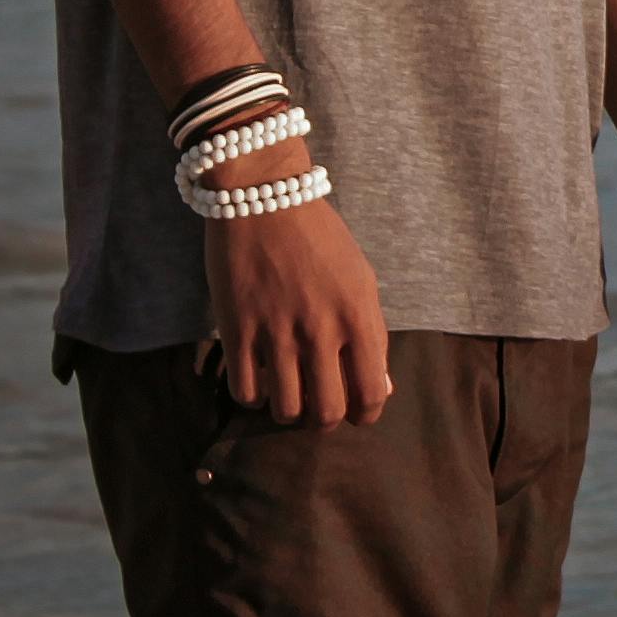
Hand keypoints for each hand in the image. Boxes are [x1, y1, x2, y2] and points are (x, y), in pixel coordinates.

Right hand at [203, 145, 390, 428]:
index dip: (365, 414)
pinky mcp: (237, 329)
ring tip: (288, 391)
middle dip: (325, 419)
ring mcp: (276, 332)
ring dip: (288, 409)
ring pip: (286, 410)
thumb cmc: (319, 238)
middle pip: (327, 412)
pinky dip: (254, 396)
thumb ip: (372, 334)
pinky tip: (259, 378)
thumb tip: (379, 389)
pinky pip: (245, 392)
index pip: (371, 394)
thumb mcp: (360, 279)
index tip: (356, 412)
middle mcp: (321, 329)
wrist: (264, 197)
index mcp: (359, 315)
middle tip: (318, 405)